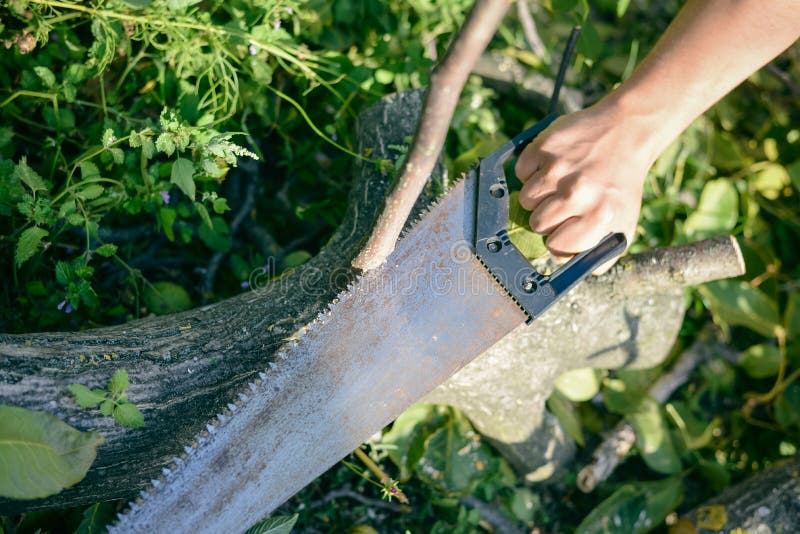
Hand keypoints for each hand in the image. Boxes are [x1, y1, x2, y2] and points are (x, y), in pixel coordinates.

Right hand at [514, 101, 656, 269]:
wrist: (627, 131)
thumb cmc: (620, 184)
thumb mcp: (624, 224)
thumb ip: (600, 256)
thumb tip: (565, 268)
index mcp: (600, 217)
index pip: (556, 246)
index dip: (558, 240)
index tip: (565, 230)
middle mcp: (578, 193)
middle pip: (537, 223)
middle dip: (547, 217)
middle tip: (563, 204)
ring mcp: (559, 169)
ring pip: (525, 200)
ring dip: (538, 195)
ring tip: (559, 184)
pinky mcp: (545, 147)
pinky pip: (521, 172)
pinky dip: (531, 171)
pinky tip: (552, 165)